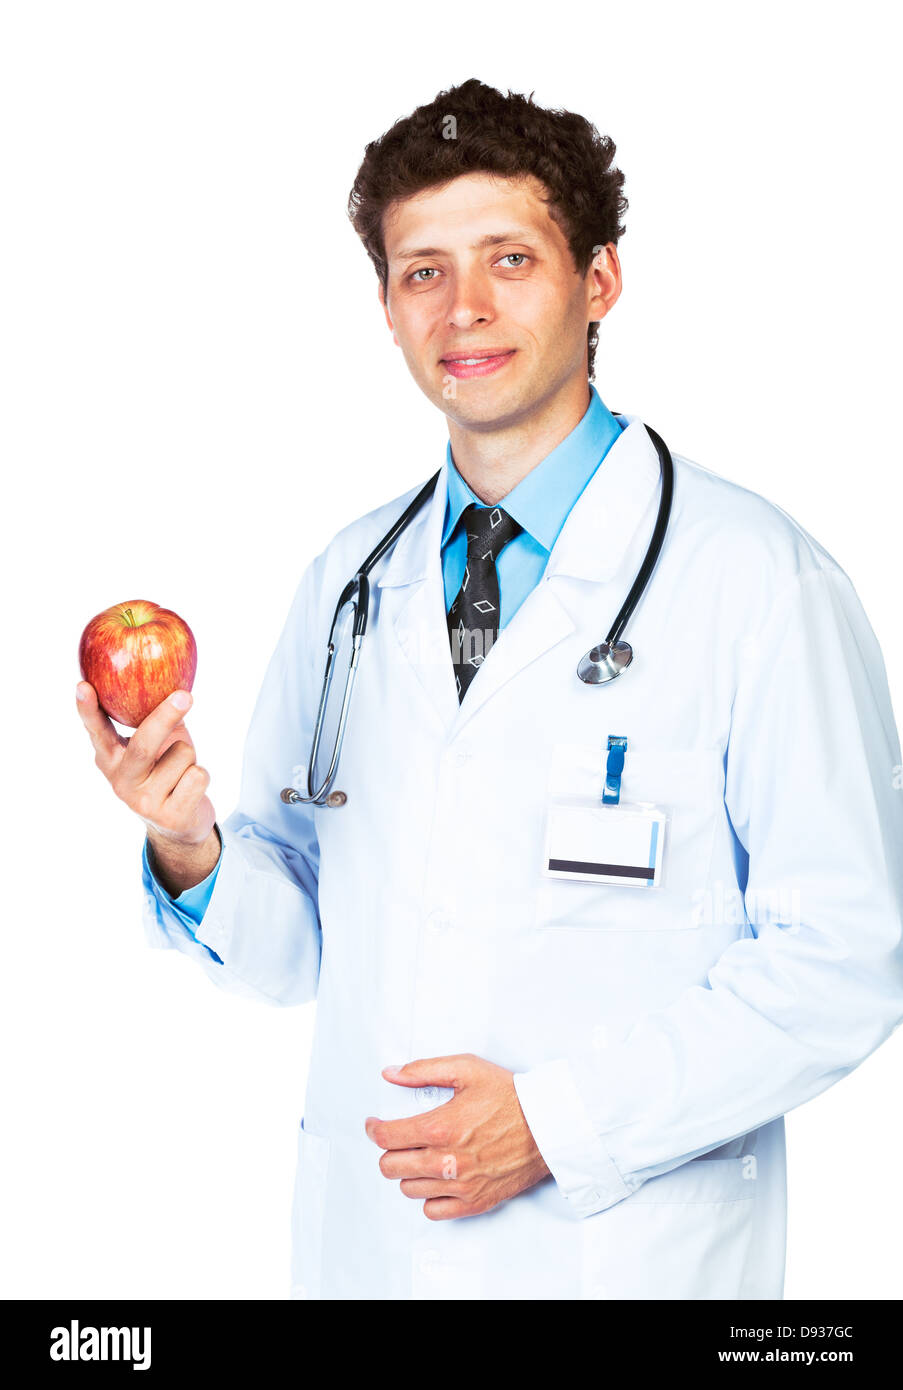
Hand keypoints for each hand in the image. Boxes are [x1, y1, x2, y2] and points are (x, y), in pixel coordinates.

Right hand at [76, 680, 214, 846]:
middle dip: (166, 717)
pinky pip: (197, 776)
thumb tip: (170, 683)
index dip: (88, 709)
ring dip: (190, 756)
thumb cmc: (167, 771)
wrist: (180, 824)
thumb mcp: (156, 745)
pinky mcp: (169, 816)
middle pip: (144, 744)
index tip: (82, 685)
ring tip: (181, 771)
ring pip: (182, 755)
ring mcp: (144, 801)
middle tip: (185, 695)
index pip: (97, 730)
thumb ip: (152, 719)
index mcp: (112, 759)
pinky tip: (189, 789)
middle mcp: (122, 780)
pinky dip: (201, 776)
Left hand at [365, 1053, 550, 1220]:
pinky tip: (436, 1179)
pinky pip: (433, 1211)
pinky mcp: (474, 1202)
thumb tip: (390, 1074)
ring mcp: (459, 1185)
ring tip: (421, 1156)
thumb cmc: (510, 1096)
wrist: (548, 1126)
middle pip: (390, 1167)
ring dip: (408, 1172)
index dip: (374, 1129)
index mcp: (439, 1127)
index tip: (375, 1124)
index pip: (386, 1138)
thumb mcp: (466, 1069)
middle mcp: (445, 1161)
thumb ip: (423, 1070)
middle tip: (399, 1140)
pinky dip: (429, 1196)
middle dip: (389, 1150)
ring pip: (408, 1189)